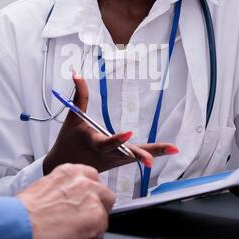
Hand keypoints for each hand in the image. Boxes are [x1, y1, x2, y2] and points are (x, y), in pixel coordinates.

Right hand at [19, 163, 115, 238]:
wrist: (19, 221)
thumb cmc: (25, 208)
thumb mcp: (45, 184)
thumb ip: (64, 187)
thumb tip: (70, 197)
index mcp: (71, 171)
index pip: (93, 178)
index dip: (90, 194)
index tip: (85, 202)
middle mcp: (84, 181)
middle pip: (105, 194)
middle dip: (97, 207)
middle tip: (82, 219)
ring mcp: (92, 198)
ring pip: (104, 213)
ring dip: (93, 223)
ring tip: (75, 231)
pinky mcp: (96, 216)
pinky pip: (101, 231)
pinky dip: (90, 238)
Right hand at [42, 76, 177, 174]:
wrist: (65, 166)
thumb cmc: (67, 140)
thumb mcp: (72, 117)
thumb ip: (79, 94)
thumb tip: (77, 72)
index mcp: (93, 142)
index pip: (106, 142)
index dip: (117, 139)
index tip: (129, 133)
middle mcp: (105, 154)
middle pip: (125, 154)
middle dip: (141, 155)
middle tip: (152, 159)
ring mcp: (113, 161)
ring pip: (135, 157)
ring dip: (154, 153)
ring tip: (173, 149)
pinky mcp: (118, 163)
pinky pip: (135, 157)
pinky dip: (151, 153)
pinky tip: (168, 151)